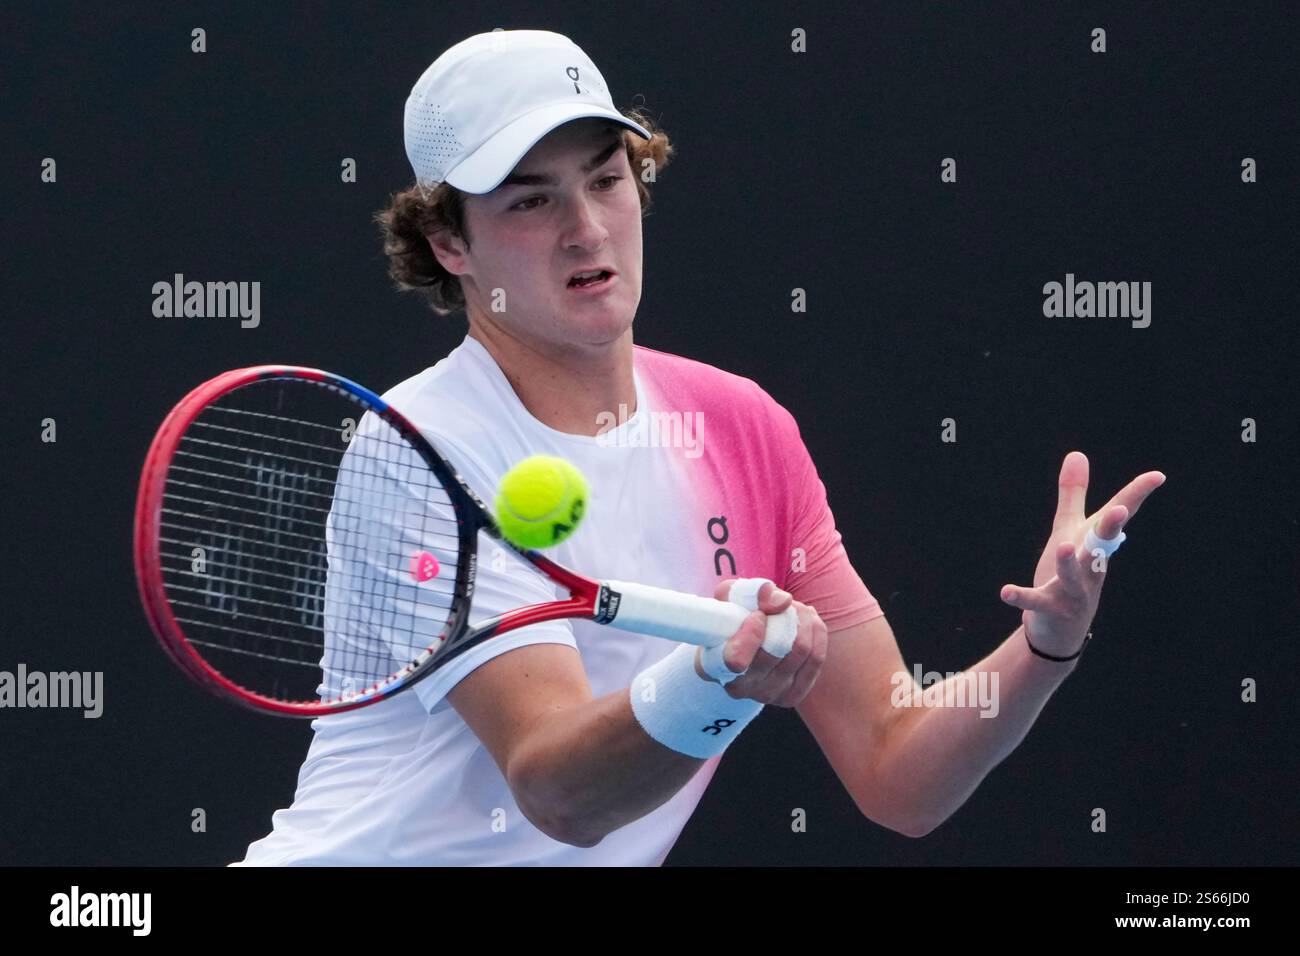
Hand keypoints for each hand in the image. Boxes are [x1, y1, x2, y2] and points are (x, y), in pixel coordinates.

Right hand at [694, 579, 827, 706]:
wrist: (747, 645)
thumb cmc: (734, 617)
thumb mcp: (732, 596)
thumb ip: (750, 592)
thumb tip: (782, 602)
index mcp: (712, 665)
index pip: (735, 660)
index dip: (751, 634)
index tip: (757, 615)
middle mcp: (738, 688)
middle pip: (776, 648)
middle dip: (783, 615)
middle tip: (781, 603)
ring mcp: (767, 695)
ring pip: (800, 649)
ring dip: (802, 618)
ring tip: (794, 608)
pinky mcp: (793, 696)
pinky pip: (816, 658)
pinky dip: (815, 631)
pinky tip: (807, 621)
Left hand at [1000, 451, 1165, 657]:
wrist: (1061, 630)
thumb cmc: (1069, 572)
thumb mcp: (1069, 530)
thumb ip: (1073, 495)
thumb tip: (1077, 453)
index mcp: (1094, 544)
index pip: (1117, 517)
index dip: (1136, 496)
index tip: (1157, 476)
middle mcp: (1090, 567)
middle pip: (1102, 546)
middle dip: (1110, 528)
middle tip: (1119, 511)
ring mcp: (1073, 591)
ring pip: (1073, 576)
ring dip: (1068, 561)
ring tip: (1064, 544)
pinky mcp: (1049, 609)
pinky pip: (1035, 602)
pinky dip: (1021, 597)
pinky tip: (1005, 591)